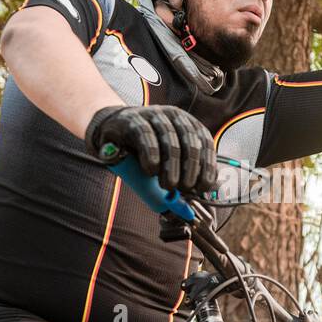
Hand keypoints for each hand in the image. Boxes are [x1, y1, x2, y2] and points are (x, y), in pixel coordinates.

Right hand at [84, 104, 217, 195]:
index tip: (202, 187)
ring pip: (169, 138)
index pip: (205, 143)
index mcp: (189, 126)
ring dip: (171, 165)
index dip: (207, 166)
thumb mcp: (164, 168)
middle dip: (190, 168)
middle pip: (189, 141)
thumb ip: (178, 182)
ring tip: (169, 185)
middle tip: (184, 189)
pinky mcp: (133, 119)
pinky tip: (151, 169)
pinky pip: (145, 135)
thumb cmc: (143, 152)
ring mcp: (154, 115)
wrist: (113, 134)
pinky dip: (151, 154)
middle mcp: (175, 117)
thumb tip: (190, 206)